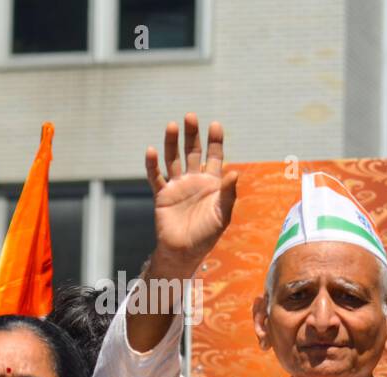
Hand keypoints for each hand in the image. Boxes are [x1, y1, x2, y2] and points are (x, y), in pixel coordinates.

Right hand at [145, 114, 238, 276]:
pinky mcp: (162, 195)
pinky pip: (156, 177)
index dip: (215, 141)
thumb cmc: (207, 234)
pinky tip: (151, 150)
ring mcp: (177, 186)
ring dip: (172, 143)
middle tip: (191, 116)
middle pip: (192, 152)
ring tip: (172, 125)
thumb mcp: (222, 214)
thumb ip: (228, 193)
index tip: (215, 124)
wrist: (185, 251)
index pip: (214, 157)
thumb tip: (235, 172)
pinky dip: (152, 165)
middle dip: (192, 135)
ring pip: (173, 159)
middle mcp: (194, 181)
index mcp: (212, 184)